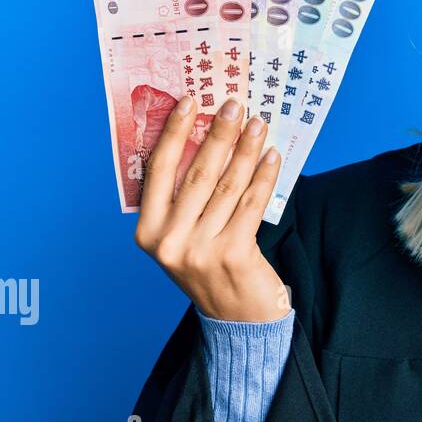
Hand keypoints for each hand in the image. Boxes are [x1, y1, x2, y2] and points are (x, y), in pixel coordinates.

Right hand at [133, 94, 291, 322]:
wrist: (238, 320)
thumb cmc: (211, 266)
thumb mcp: (186, 235)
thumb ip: (186, 198)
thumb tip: (207, 138)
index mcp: (148, 231)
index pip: (159, 171)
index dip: (175, 132)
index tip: (190, 101)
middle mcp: (168, 241)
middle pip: (196, 173)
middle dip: (218, 134)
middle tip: (235, 105)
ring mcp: (200, 250)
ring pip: (227, 185)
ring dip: (246, 150)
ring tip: (259, 124)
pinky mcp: (232, 254)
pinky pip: (251, 203)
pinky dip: (264, 176)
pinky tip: (272, 156)